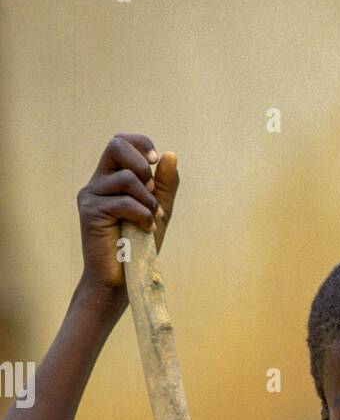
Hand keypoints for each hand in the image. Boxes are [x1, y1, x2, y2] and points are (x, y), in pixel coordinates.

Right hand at [77, 133, 179, 289]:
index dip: (140, 144)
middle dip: (141, 164)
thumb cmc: (138, 246)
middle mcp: (98, 182)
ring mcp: (91, 195)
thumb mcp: (158, 210)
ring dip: (147, 199)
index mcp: (112, 178)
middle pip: (116, 145)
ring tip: (151, 218)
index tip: (155, 161)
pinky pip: (123, 202)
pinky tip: (145, 229)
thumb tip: (170, 155)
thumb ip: (165, 185)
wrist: (123, 278)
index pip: (120, 142)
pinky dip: (142, 215)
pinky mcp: (90, 211)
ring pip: (125, 178)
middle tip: (150, 189)